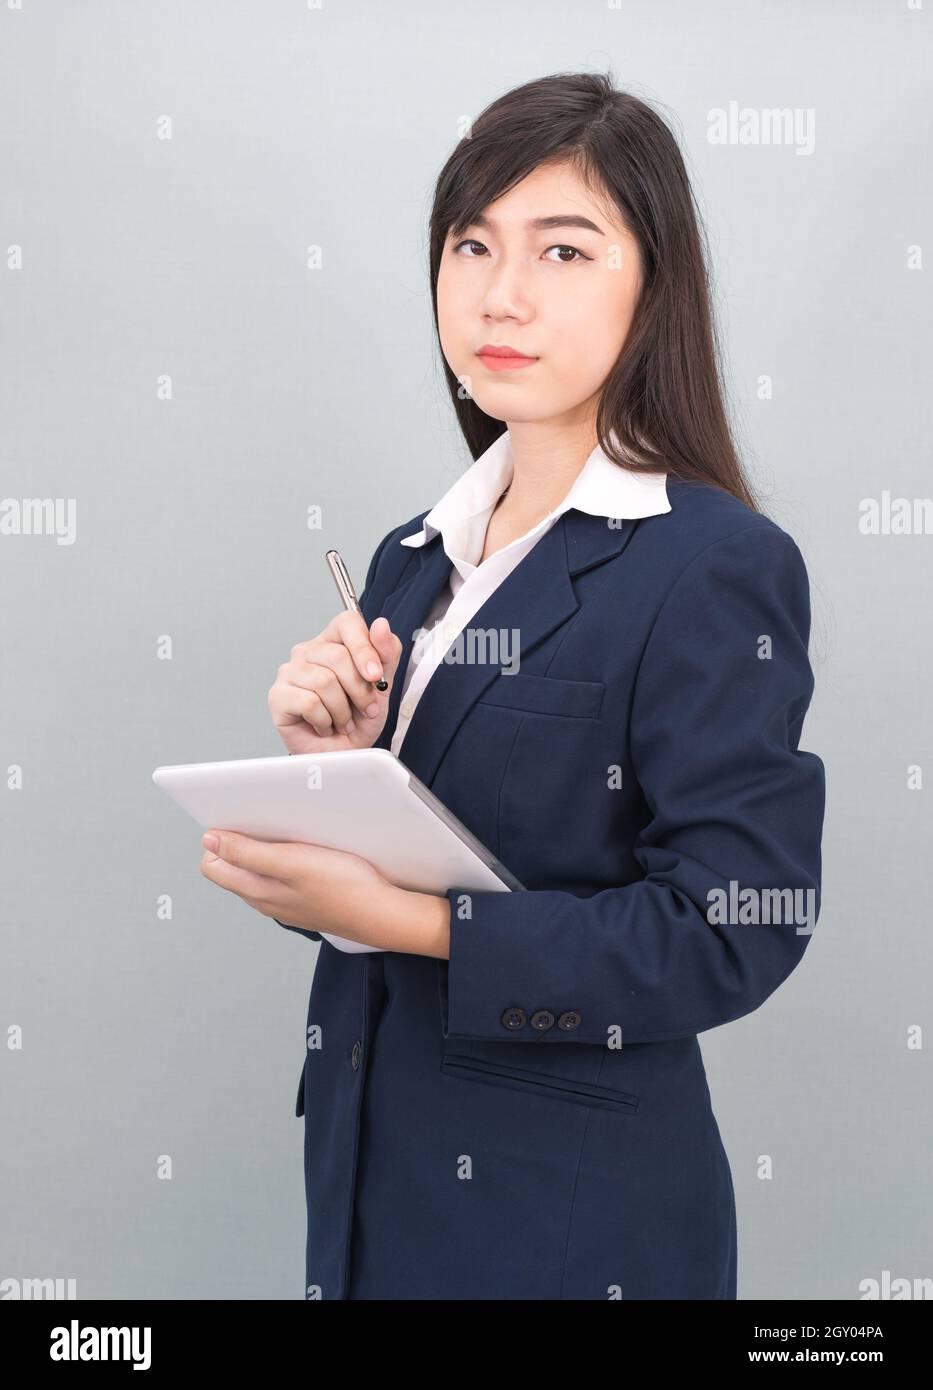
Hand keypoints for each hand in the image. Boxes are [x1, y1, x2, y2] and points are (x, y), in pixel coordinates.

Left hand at [199, 830, 389, 942]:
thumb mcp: (291, 863)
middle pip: (233, 867)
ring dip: (265, 850)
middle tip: (266, 822)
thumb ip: (247, 854)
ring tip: (290, 833)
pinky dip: (286, 860)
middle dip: (240, 841)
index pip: (212, 865)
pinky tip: (307, 850)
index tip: (241, 820)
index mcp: (254, 890)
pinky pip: (282, 877)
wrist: (381, 913)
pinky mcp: (304, 900)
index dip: (220, 839)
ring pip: (258, 872)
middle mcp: (264, 900)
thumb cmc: (342, 887)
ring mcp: (284, 903)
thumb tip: (208, 841)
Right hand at [268, 612, 402, 754]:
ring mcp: (290, 672)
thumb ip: (386, 654)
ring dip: (342, 710)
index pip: (347, 622)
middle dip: (359, 690)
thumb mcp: (383, 686)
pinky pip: (308, 702)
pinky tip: (325, 725)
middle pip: (337, 656)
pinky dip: (324, 720)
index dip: (364, 648)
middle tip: (365, 709)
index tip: (376, 676)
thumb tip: (381, 625)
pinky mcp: (278, 695)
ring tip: (343, 720)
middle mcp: (308, 652)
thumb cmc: (358, 718)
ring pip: (324, 681)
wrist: (344, 753)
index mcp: (333, 641)